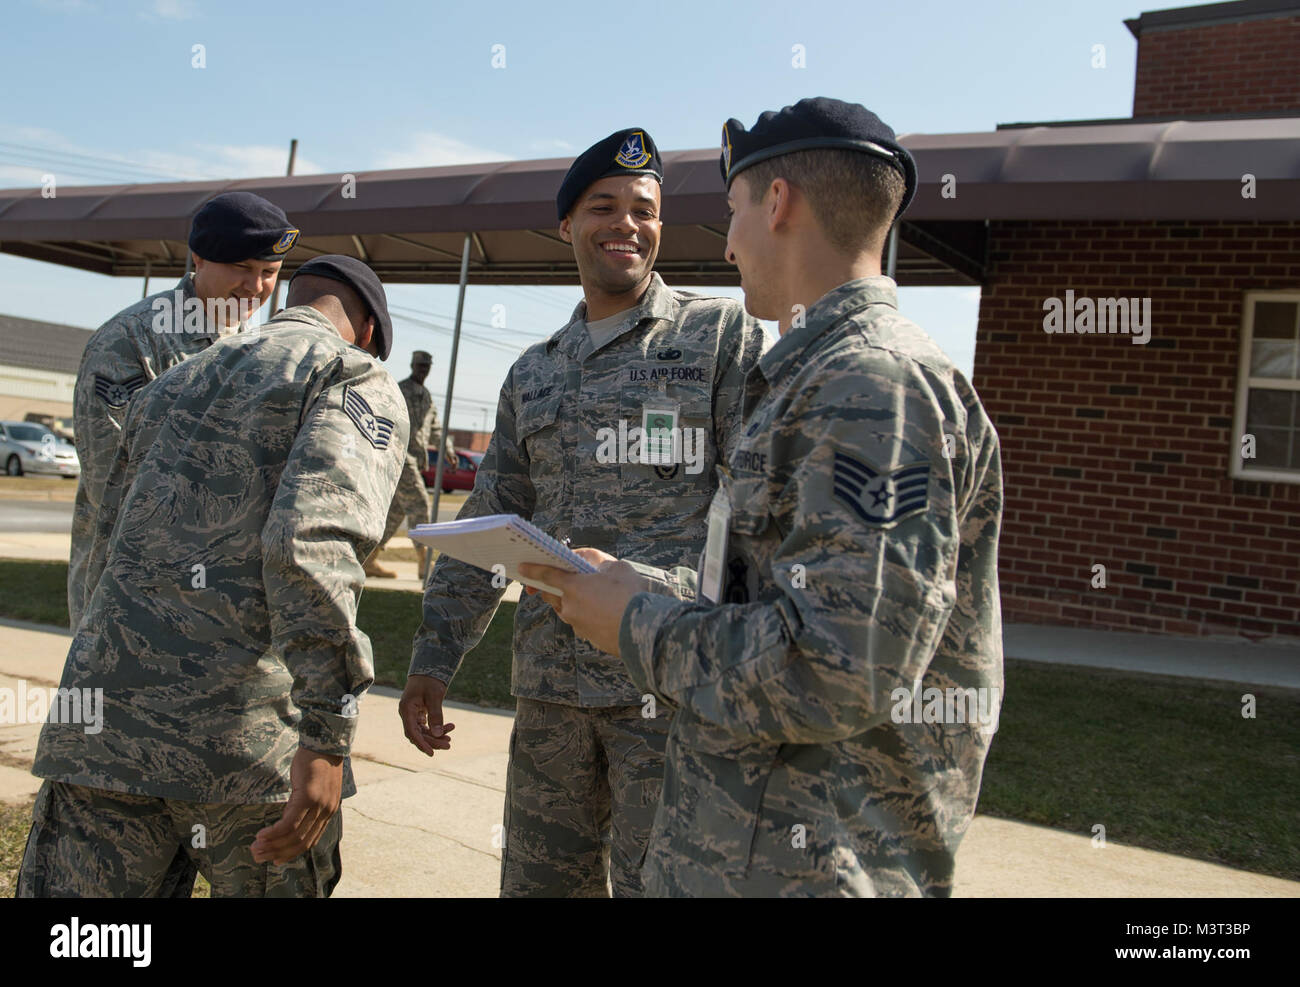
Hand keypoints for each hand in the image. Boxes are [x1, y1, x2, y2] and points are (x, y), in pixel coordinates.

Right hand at [250, 747, 343, 864]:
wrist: (325, 743)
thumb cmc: (318, 763)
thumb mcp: (316, 789)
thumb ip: (307, 806)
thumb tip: (289, 819)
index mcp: (328, 812)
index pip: (309, 842)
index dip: (291, 853)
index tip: (275, 860)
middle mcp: (325, 812)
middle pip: (300, 843)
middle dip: (277, 853)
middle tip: (258, 856)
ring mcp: (318, 806)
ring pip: (293, 835)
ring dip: (272, 845)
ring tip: (255, 847)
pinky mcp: (307, 798)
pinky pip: (288, 823)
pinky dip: (274, 832)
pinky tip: (261, 834)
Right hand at [399, 674, 456, 756]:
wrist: (429, 669)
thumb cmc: (430, 681)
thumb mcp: (435, 696)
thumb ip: (436, 715)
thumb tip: (438, 734)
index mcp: (406, 709)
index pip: (411, 731)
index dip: (421, 744)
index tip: (431, 753)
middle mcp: (407, 714)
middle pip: (418, 734)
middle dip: (433, 741)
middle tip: (449, 744)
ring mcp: (412, 715)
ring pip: (422, 732)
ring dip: (436, 736)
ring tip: (450, 738)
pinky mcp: (418, 714)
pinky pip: (426, 726)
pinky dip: (436, 729)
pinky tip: (448, 728)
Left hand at [518, 554, 643, 655]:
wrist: (643, 630)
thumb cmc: (631, 594)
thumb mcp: (618, 568)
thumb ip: (601, 564)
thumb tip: (595, 567)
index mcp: (573, 586)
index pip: (547, 575)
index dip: (534, 569)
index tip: (522, 567)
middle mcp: (569, 606)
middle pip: (553, 594)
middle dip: (554, 587)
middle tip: (564, 581)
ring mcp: (577, 624)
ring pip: (567, 609)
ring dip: (574, 601)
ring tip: (594, 595)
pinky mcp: (587, 636)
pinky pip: (581, 622)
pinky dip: (587, 615)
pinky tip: (604, 611)